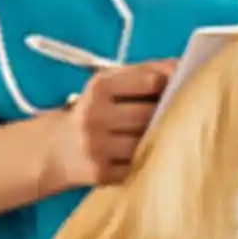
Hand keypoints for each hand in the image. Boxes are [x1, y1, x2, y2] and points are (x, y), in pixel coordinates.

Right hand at [37, 59, 175, 193]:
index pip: (151, 81)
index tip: (182, 87)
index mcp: (100, 87)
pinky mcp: (101, 173)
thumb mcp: (110, 84)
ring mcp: (96, 146)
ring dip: (158, 139)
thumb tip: (184, 65)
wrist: (53, 150)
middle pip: (150, 115)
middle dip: (166, 115)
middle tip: (179, 115)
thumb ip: (146, 71)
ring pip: (147, 142)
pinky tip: (144, 156)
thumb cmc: (95, 111)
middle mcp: (94, 115)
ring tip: (162, 136)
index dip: (171, 85)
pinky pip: (139, 165)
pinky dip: (146, 161)